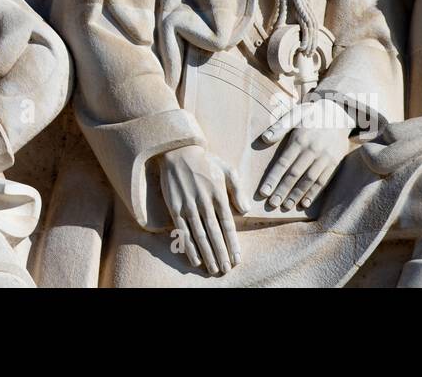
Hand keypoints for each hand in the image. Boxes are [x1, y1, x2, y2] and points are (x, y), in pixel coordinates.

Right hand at [158, 145, 246, 275]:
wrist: (178, 151)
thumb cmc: (206, 161)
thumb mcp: (227, 170)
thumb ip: (237, 190)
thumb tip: (246, 210)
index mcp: (218, 194)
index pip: (228, 224)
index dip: (233, 243)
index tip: (237, 258)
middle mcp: (204, 202)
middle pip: (214, 234)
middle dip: (221, 253)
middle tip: (226, 269)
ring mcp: (188, 206)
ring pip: (199, 235)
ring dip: (207, 254)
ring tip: (214, 269)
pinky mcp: (175, 207)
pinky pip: (183, 231)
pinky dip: (189, 247)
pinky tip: (195, 259)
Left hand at [258, 100, 353, 210]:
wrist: (339, 113)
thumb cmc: (311, 115)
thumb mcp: (295, 114)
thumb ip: (279, 127)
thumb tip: (264, 138)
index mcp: (300, 139)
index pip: (283, 163)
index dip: (273, 179)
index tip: (263, 192)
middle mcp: (312, 150)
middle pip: (295, 174)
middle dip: (282, 190)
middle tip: (272, 204)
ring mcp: (325, 157)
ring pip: (309, 180)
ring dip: (297, 194)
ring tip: (286, 206)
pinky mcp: (335, 162)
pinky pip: (323, 181)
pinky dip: (314, 193)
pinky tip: (305, 203)